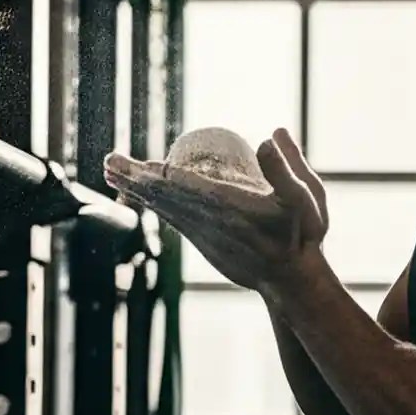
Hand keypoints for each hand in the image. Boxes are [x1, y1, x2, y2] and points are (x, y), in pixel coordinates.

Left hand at [103, 128, 328, 293]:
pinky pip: (173, 221)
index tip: (132, 162)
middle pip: (164, 198)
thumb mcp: (306, 200)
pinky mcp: (205, 247)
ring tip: (112, 174)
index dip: (156, 174)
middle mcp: (210, 224)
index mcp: (230, 208)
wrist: (294, 280)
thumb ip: (289, 168)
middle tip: (109, 161)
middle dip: (134, 178)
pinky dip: (154, 206)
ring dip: (137, 191)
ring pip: (165, 210)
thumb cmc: (301, 237)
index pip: (184, 187)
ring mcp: (204, 238)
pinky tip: (141, 198)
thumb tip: (270, 134)